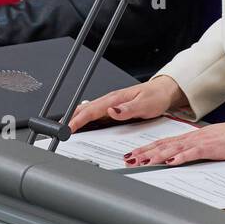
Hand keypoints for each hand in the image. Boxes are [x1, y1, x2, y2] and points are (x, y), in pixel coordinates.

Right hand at [67, 76, 184, 131]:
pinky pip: (97, 115)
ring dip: (78, 120)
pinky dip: (87, 121)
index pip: (92, 110)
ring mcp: (111, 105)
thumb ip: (128, 109)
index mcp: (115, 99)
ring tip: (67, 131)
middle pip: (86, 110)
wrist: (164, 91)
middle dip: (72, 120)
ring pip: (90, 112)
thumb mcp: (145, 104)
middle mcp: (111, 101)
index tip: (68, 128)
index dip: (78, 119)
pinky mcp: (114, 109)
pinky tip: (84, 128)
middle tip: (61, 132)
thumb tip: (112, 111)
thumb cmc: (156, 96)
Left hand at [123, 114, 224, 166]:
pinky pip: (194, 152)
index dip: (148, 148)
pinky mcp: (213, 147)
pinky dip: (181, 157)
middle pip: (165, 145)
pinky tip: (171, 162)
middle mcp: (194, 137)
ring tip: (142, 162)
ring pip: (175, 148)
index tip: (134, 154)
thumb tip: (185, 159)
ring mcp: (203, 141)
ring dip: (157, 156)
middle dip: (145, 152)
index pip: (166, 142)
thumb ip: (199, 150)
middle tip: (128, 159)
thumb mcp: (214, 144)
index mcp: (194, 137)